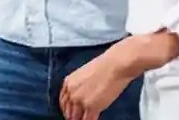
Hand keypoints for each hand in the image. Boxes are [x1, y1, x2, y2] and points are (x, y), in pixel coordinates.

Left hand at [60, 33, 178, 119]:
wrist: (115, 65)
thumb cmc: (105, 66)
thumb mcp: (84, 74)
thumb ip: (79, 86)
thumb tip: (81, 96)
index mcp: (68, 82)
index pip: (63, 101)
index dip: (67, 109)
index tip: (70, 113)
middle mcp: (72, 92)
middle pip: (68, 111)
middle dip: (73, 116)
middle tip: (78, 118)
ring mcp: (81, 101)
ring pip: (76, 118)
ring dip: (80, 119)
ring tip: (86, 119)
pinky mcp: (92, 107)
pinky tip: (94, 119)